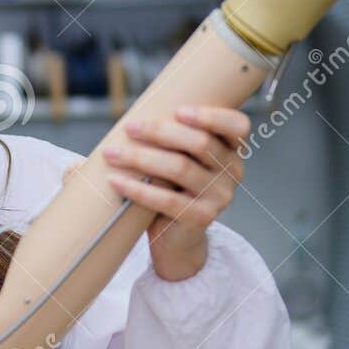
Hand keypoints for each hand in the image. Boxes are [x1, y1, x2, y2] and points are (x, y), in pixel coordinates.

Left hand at [100, 105, 250, 280]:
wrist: (175, 239)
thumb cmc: (169, 190)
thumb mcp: (171, 161)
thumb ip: (156, 142)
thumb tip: (111, 133)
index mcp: (230, 151)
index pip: (237, 126)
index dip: (211, 115)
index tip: (178, 110)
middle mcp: (231, 172)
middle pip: (199, 142)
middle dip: (160, 131)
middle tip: (129, 127)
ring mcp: (219, 197)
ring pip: (179, 168)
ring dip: (141, 157)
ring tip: (111, 153)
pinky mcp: (201, 218)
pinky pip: (167, 200)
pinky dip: (137, 188)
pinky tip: (115, 181)